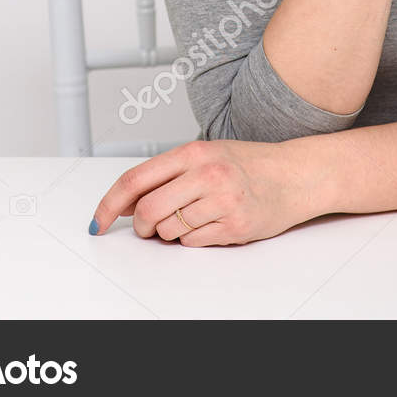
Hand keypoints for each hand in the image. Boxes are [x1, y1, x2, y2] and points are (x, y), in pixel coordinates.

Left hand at [88, 139, 330, 246]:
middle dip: (142, 227)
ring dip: (172, 233)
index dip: (109, 205)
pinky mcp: (235, 225)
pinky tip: (212, 224)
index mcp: (194, 153)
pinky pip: (193, 243)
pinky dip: (194, 240)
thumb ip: (168, 174)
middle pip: (148, 211)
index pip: (135, 180)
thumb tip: (128, 202)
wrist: (297, 175)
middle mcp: (207, 174)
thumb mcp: (207, 155)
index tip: (98, 221)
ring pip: (169, 231)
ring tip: (195, 218)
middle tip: (150, 228)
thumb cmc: (251, 165)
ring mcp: (222, 200)